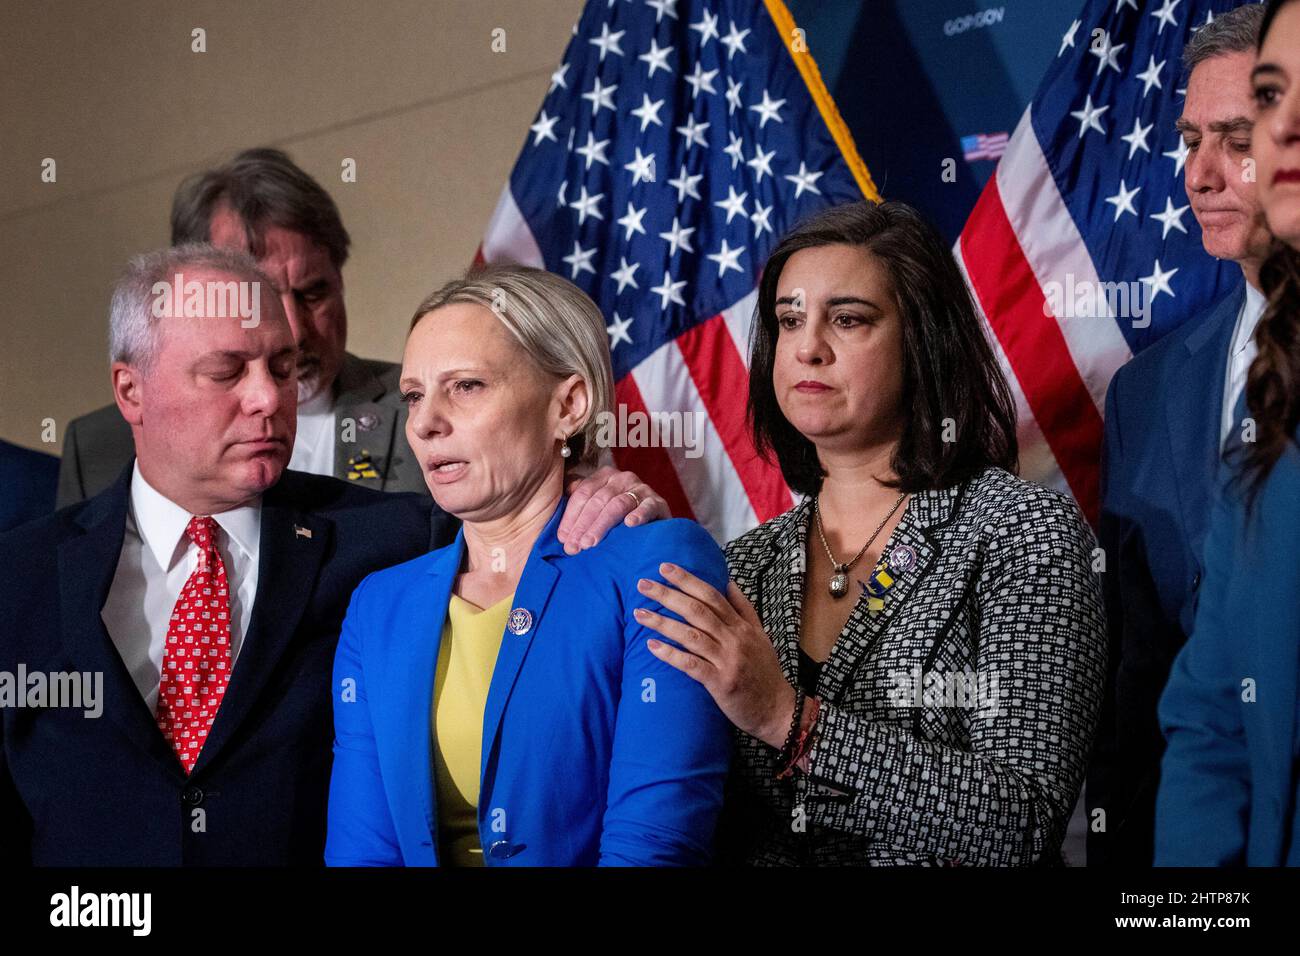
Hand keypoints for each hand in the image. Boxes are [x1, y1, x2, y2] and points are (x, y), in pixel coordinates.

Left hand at [559, 465, 669, 554]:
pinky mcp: (658, 502)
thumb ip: (580, 500)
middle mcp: (622, 478)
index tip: (563, 538)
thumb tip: (560, 500)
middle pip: (598, 500)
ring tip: (591, 543)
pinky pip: (647, 506)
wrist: (655, 525)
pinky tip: (630, 524)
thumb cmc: (619, 518)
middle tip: (574, 546)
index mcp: (604, 476)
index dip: (570, 516)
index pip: (583, 493)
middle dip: (583, 525)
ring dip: (602, 525)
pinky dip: (639, 514)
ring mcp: (641, 489)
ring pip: (617, 504)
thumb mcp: (598, 506)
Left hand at [635, 563, 796, 748]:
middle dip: (668, 595)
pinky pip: (691, 665)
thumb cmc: (765, 673)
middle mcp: (734, 639)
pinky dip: (671, 654)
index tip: (665, 568)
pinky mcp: (721, 683)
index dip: (688, 580)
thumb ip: (743, 608)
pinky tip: (652, 646)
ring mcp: (727, 660)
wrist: (778, 710)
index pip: (712, 596)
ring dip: (663, 623)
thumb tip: (728, 581)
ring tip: (639, 614)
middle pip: (697, 610)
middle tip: (643, 584)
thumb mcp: (760, 635)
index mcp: (742, 626)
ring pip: (691, 635)